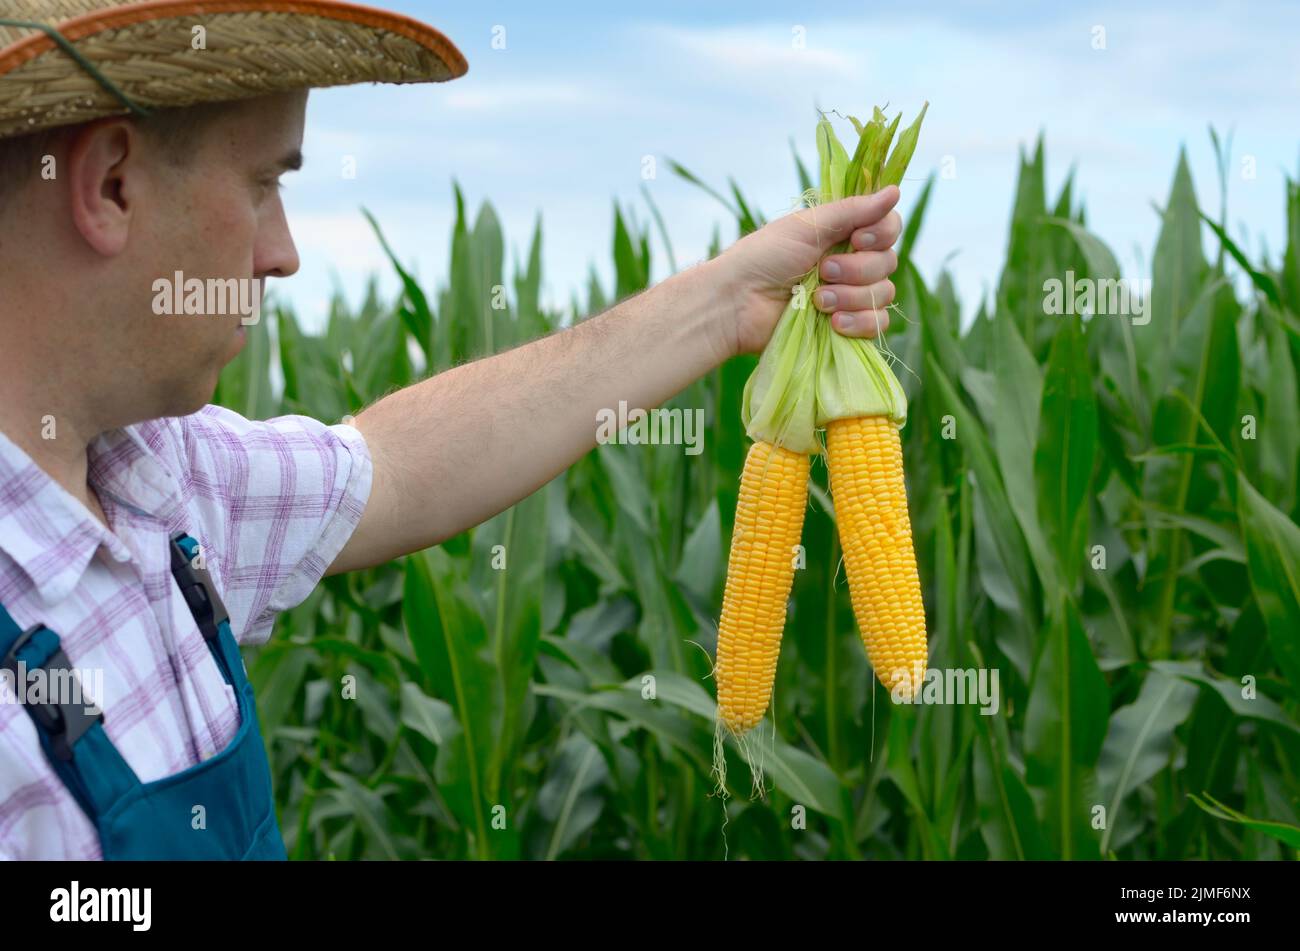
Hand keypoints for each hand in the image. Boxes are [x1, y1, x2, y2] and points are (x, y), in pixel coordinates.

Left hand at [713, 185, 902, 356]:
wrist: (738, 303)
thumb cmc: (764, 257)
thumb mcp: (808, 227)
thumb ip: (853, 210)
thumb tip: (896, 191)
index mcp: (843, 234)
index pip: (888, 228)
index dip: (882, 234)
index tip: (857, 238)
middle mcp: (851, 263)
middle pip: (888, 262)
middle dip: (857, 269)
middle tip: (822, 271)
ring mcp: (850, 296)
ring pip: (883, 294)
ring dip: (852, 296)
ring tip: (817, 300)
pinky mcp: (845, 327)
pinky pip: (876, 324)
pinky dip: (859, 322)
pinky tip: (832, 322)